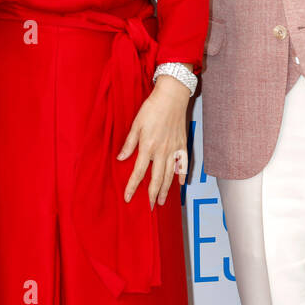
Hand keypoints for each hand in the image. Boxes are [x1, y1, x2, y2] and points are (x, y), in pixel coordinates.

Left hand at [117, 75, 190, 208]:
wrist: (172, 96)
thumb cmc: (152, 107)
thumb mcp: (136, 124)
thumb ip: (129, 143)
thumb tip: (121, 159)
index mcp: (148, 146)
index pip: (138, 172)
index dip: (133, 187)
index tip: (128, 198)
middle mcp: (162, 151)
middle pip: (157, 179)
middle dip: (153, 195)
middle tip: (150, 207)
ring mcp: (174, 149)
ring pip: (170, 175)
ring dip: (166, 190)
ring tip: (163, 201)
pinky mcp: (182, 145)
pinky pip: (183, 164)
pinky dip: (182, 176)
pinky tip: (180, 185)